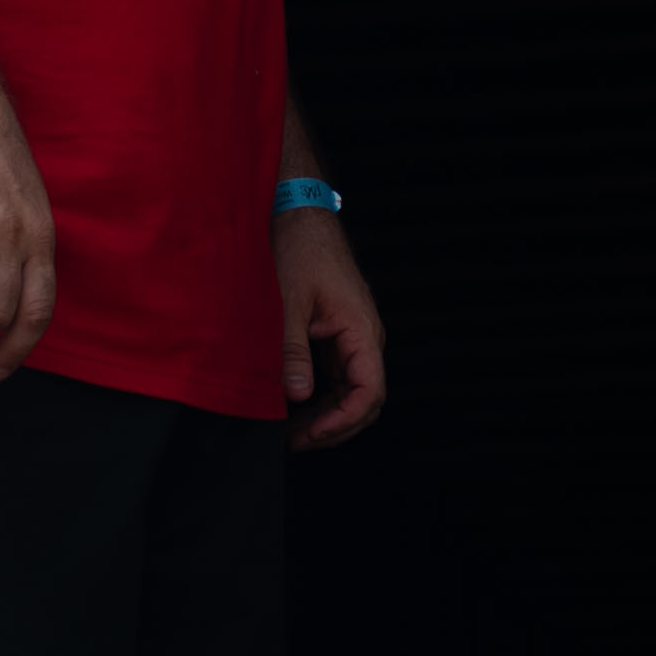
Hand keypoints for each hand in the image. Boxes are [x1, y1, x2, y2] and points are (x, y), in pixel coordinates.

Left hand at [277, 207, 388, 447]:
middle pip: (364, 397)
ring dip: (326, 411)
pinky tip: (293, 402)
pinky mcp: (336, 329)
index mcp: (362, 331)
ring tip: (291, 430)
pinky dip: (320, 391)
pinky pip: (337, 371)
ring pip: (351, 387)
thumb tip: (296, 394)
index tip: (310, 435)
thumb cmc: (297, 249)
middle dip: (334, 425)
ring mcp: (351, 334)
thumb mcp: (286, 301)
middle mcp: (364, 336)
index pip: (369, 391)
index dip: (342, 420)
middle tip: (295, 442)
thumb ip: (290, 349)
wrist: (297, 213)